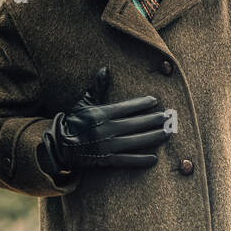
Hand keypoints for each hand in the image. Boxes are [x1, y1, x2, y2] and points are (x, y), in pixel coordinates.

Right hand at [40, 66, 168, 171]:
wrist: (60, 146)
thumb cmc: (74, 122)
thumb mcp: (84, 103)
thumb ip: (97, 87)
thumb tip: (105, 69)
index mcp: (101, 114)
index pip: (126, 107)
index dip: (142, 104)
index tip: (155, 102)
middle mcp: (106, 129)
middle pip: (136, 124)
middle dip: (154, 120)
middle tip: (170, 117)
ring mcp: (107, 146)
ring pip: (136, 141)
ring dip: (153, 137)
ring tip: (167, 133)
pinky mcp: (106, 160)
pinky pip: (127, 161)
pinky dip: (141, 160)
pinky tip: (154, 158)